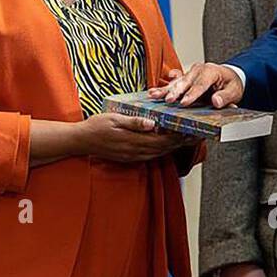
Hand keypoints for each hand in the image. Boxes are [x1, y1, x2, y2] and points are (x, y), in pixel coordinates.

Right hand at [79, 112, 195, 162]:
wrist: (80, 141)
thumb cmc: (95, 127)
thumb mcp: (114, 119)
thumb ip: (133, 122)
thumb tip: (152, 124)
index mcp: (133, 141)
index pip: (162, 141)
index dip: (179, 137)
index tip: (192, 130)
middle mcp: (135, 152)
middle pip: (164, 149)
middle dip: (181, 142)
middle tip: (196, 134)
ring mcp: (132, 156)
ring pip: (159, 153)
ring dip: (173, 146)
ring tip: (186, 138)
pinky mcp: (129, 157)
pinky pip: (150, 154)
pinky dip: (162, 148)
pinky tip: (166, 143)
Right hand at [149, 63, 243, 107]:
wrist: (228, 77)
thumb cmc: (230, 84)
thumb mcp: (234, 91)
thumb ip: (225, 97)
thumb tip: (216, 102)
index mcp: (211, 71)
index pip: (201, 84)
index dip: (192, 94)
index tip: (184, 102)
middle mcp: (198, 70)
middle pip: (185, 81)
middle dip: (176, 91)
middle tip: (168, 100)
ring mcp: (190, 73)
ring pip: (176, 82)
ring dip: (165, 89)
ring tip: (153, 95)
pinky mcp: (184, 78)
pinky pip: (173, 83)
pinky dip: (163, 88)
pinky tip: (153, 92)